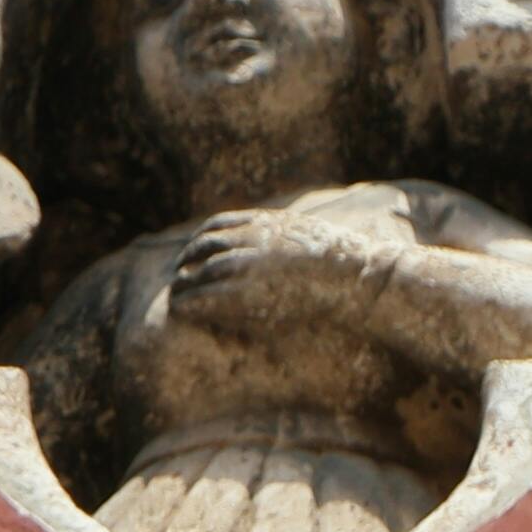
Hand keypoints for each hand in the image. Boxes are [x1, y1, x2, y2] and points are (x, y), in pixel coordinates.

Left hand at [161, 213, 383, 319]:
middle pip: (204, 244)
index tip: (193, 248)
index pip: (219, 224)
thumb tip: (289, 239)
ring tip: (175, 293)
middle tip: (177, 271)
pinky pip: (206, 295)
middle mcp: (252, 238)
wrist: (356, 276)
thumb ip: (289, 235)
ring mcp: (248, 262)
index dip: (202, 238)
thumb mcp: (312, 235)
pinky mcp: (246, 291)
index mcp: (267, 222)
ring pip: (201, 270)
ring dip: (183, 282)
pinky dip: (189, 301)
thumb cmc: (345, 262)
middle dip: (187, 259)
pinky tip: (180, 309)